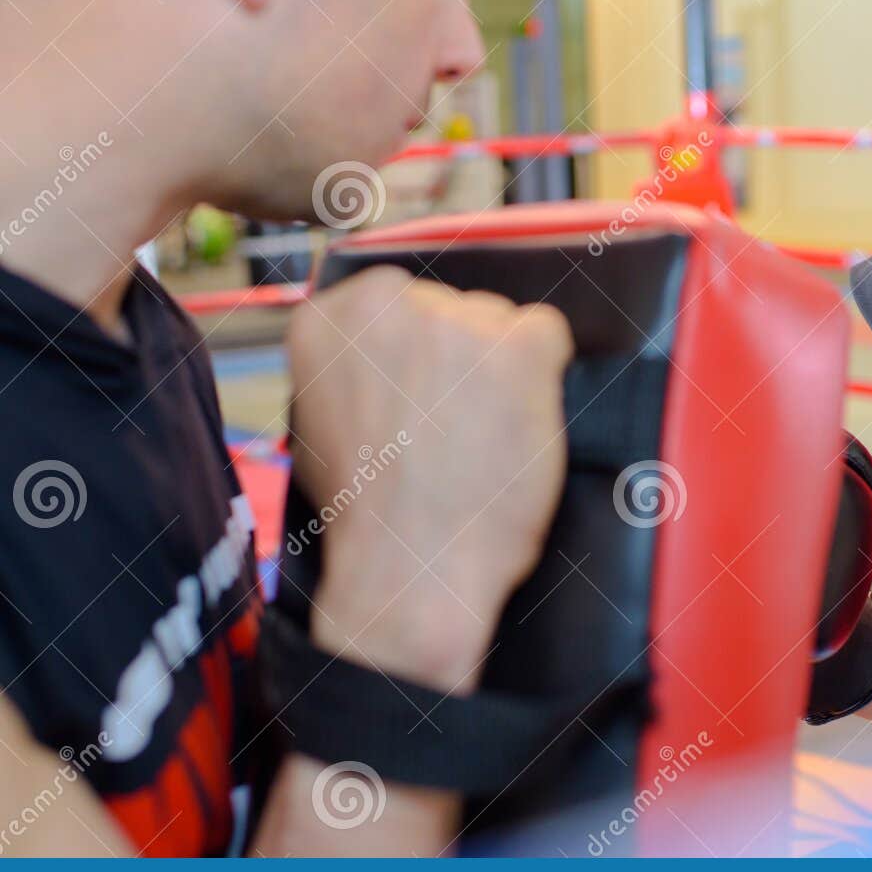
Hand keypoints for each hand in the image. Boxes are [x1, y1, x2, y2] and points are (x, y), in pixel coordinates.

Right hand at [286, 266, 573, 690]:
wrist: (411, 569)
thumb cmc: (367, 516)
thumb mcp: (322, 423)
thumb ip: (354, 370)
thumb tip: (392, 355)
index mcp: (331, 318)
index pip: (399, 302)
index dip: (421, 356)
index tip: (424, 395)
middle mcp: (391, 302)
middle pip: (454, 309)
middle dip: (463, 361)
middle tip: (457, 428)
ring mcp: (458, 320)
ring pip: (500, 324)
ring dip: (504, 373)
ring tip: (484, 439)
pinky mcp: (518, 347)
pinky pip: (550, 335)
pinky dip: (546, 377)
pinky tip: (521, 425)